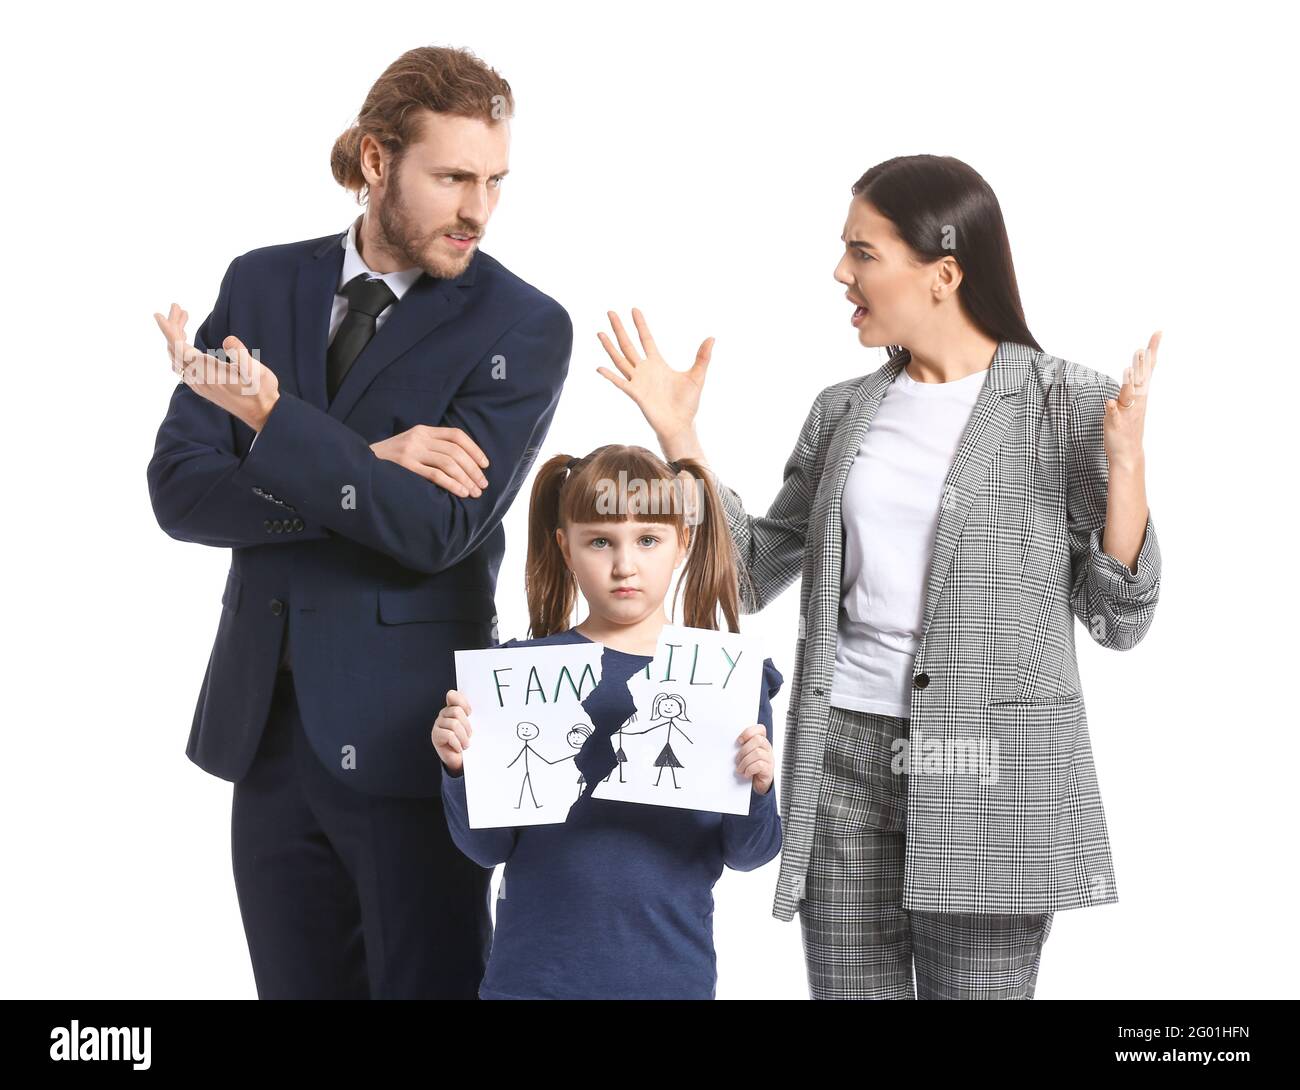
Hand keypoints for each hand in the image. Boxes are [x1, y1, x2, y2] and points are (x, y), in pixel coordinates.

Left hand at [153, 303, 279, 430]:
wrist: (262, 414)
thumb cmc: (261, 392)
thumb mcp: (256, 371)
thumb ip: (241, 355)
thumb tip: (228, 339)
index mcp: (208, 371)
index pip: (179, 347)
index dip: (168, 330)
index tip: (158, 314)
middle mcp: (198, 378)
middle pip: (175, 349)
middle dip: (173, 327)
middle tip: (178, 308)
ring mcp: (199, 384)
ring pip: (177, 358)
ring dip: (176, 338)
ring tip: (184, 320)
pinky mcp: (202, 387)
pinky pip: (182, 366)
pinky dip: (180, 351)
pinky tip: (187, 345)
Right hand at [370, 426, 489, 496]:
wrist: (361, 463)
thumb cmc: (392, 460)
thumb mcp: (412, 446)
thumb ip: (432, 448)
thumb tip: (464, 463)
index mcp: (423, 430)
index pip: (457, 435)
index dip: (474, 450)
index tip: (485, 465)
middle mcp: (418, 437)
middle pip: (456, 451)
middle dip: (473, 469)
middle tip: (483, 484)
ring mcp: (411, 451)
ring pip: (448, 463)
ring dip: (466, 479)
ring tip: (475, 492)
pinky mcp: (405, 466)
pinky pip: (435, 475)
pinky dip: (452, 484)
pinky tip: (461, 492)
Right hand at [432, 689, 473, 772]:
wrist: (459, 759)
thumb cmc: (465, 741)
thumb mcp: (471, 726)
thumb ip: (470, 715)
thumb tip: (472, 708)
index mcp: (452, 709)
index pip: (453, 696)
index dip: (463, 703)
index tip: (469, 713)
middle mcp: (444, 714)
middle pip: (457, 711)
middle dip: (466, 726)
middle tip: (469, 735)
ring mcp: (438, 724)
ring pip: (454, 724)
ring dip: (463, 737)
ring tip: (465, 744)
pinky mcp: (436, 735)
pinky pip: (449, 735)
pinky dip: (457, 743)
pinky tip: (458, 748)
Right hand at [596, 308, 712, 450]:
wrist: (681, 425)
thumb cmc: (688, 404)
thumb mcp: (697, 376)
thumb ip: (703, 357)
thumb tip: (712, 338)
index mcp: (658, 364)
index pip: (646, 339)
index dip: (640, 325)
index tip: (634, 309)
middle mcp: (645, 370)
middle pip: (628, 345)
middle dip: (619, 328)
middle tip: (610, 312)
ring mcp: (638, 381)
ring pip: (620, 360)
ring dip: (609, 347)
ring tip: (599, 332)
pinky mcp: (636, 394)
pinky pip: (620, 383)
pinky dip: (610, 376)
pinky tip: (599, 368)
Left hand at [735, 725, 773, 794]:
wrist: (756, 784)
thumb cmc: (749, 767)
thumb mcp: (745, 755)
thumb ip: (741, 747)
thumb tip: (728, 745)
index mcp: (761, 742)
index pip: (760, 729)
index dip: (749, 732)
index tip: (739, 741)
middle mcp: (767, 748)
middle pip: (758, 740)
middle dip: (744, 750)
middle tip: (737, 760)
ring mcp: (769, 759)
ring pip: (757, 753)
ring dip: (745, 762)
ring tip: (740, 769)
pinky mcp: (769, 770)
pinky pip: (759, 765)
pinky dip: (749, 769)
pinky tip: (746, 773)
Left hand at [1104, 330, 1158, 471]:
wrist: (1128, 454)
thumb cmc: (1128, 426)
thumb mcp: (1132, 401)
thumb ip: (1132, 384)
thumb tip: (1135, 366)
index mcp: (1140, 394)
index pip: (1148, 368)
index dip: (1153, 350)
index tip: (1158, 332)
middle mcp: (1136, 401)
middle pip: (1140, 379)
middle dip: (1141, 364)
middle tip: (1142, 348)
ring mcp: (1127, 412)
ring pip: (1128, 395)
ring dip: (1128, 383)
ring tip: (1128, 369)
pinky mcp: (1116, 423)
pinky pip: (1114, 415)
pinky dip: (1112, 409)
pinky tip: (1109, 402)